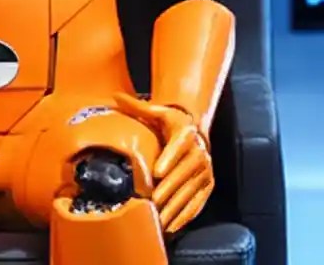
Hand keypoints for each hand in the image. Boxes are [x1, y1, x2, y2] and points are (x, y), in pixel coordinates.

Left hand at [113, 93, 213, 232]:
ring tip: (158, 219)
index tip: (156, 172)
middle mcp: (200, 153)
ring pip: (190, 191)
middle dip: (169, 189)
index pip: (178, 146)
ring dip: (175, 207)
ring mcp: (205, 171)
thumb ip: (137, 107)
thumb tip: (115, 96)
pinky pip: (198, 203)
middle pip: (184, 173)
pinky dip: (185, 216)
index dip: (169, 159)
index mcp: (186, 134)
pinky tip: (171, 226)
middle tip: (152, 202)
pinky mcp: (207, 186)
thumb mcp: (157, 112)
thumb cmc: (170, 123)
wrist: (195, 130)